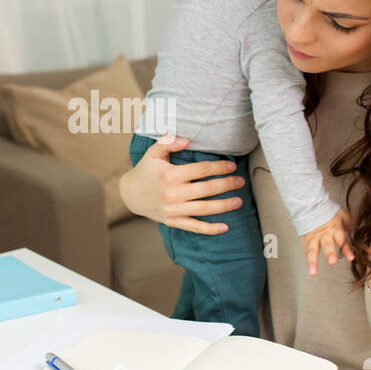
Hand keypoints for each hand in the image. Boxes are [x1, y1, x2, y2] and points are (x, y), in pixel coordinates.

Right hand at [118, 134, 243, 233]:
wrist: (129, 194)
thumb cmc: (146, 170)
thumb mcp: (153, 152)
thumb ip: (169, 142)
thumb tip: (188, 140)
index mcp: (170, 175)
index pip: (201, 170)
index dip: (219, 168)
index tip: (231, 166)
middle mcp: (173, 194)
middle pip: (207, 190)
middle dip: (227, 185)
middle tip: (240, 182)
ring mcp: (173, 210)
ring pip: (204, 209)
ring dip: (224, 206)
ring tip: (239, 201)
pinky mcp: (172, 221)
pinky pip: (194, 227)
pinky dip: (210, 229)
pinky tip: (225, 227)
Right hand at [300, 209, 354, 276]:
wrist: (310, 206)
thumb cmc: (328, 212)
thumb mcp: (342, 215)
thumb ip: (350, 225)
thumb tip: (359, 231)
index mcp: (335, 228)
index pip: (342, 239)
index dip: (346, 248)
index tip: (351, 258)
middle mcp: (324, 235)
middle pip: (327, 244)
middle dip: (329, 253)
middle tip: (332, 262)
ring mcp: (314, 238)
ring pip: (312, 250)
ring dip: (313, 261)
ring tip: (313, 272)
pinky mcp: (306, 241)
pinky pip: (307, 252)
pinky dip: (308, 261)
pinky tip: (310, 271)